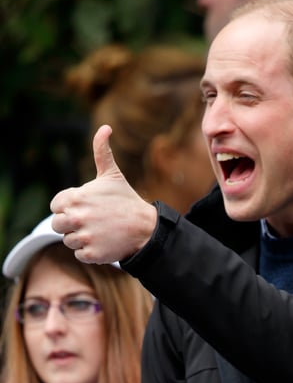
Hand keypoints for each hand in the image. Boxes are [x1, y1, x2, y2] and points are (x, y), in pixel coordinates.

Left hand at [50, 124, 157, 263]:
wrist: (146, 228)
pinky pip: (79, 254)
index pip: (56, 207)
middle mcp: (76, 217)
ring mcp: (84, 237)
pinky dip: (90, 252)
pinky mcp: (92, 253)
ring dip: (82, 239)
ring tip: (101, 232)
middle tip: (94, 222)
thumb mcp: (111, 175)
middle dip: (73, 225)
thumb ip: (101, 151)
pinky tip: (104, 242)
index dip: (70, 208)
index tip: (87, 208)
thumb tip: (106, 127)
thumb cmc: (126, 200)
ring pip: (68, 241)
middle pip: (58, 225)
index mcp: (74, 197)